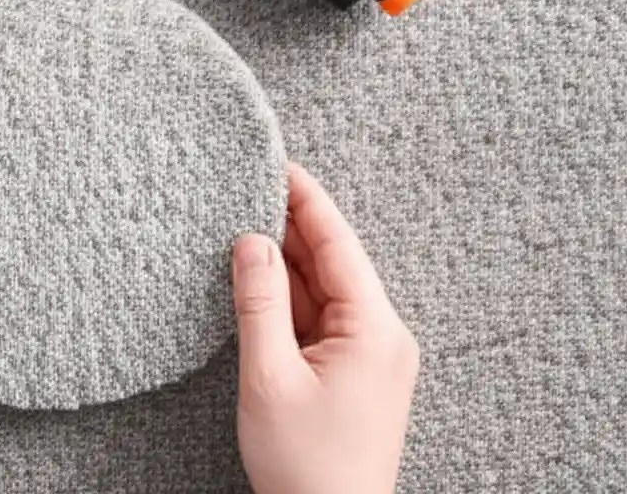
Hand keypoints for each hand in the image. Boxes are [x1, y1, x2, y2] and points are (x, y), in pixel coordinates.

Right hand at [231, 163, 419, 493]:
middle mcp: (381, 335)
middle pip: (332, 263)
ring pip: (323, 291)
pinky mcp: (352, 374)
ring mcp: (369, 356)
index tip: (279, 162)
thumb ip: (258, 302)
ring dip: (286, 262)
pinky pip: (320, 320)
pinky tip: (258, 279)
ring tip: (245, 222)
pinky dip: (288, 298)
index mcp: (375, 329)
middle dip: (291, 225)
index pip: (338, 244)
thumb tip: (250, 241)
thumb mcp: (270, 376)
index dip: (307, 199)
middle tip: (250, 185)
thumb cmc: (306, 465)